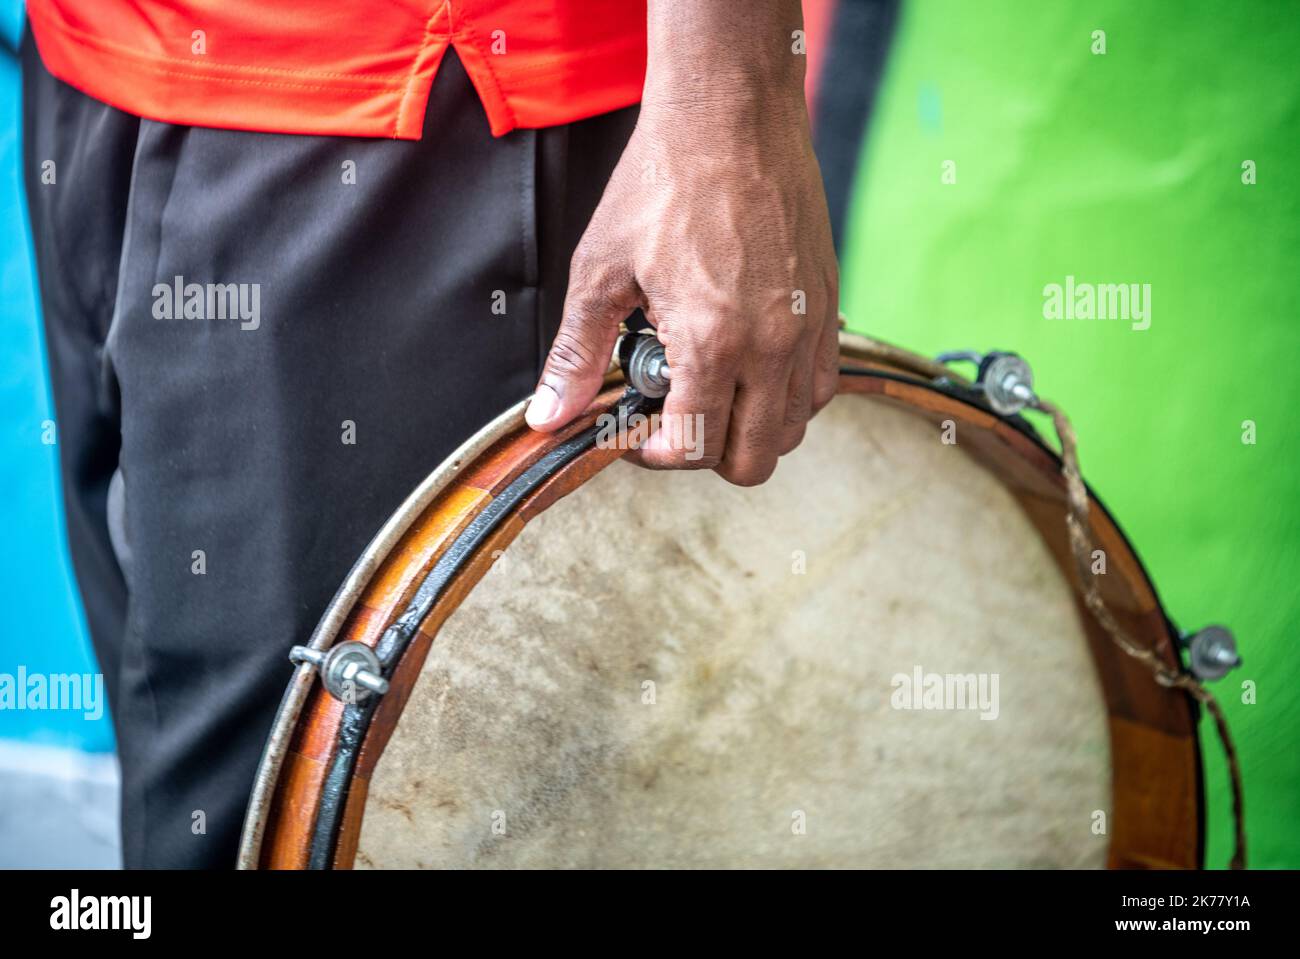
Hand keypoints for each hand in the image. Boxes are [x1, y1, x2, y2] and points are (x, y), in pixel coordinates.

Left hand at [524, 0, 839, 486]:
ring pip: (794, 429)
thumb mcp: (600, 270)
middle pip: (754, 460)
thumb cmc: (664, 181)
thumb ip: (576, 355)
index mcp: (711, 341)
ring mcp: (809, 328)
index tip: (636, 432)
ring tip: (709, 388)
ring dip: (749, 428)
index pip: (694, 447)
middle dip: (705, 455)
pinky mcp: (830, 305)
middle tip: (672, 418)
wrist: (731, 115)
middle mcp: (771, 345)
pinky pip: (822, 385)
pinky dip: (788, 398)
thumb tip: (548, 417)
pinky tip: (750, 366)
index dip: (655, 454)